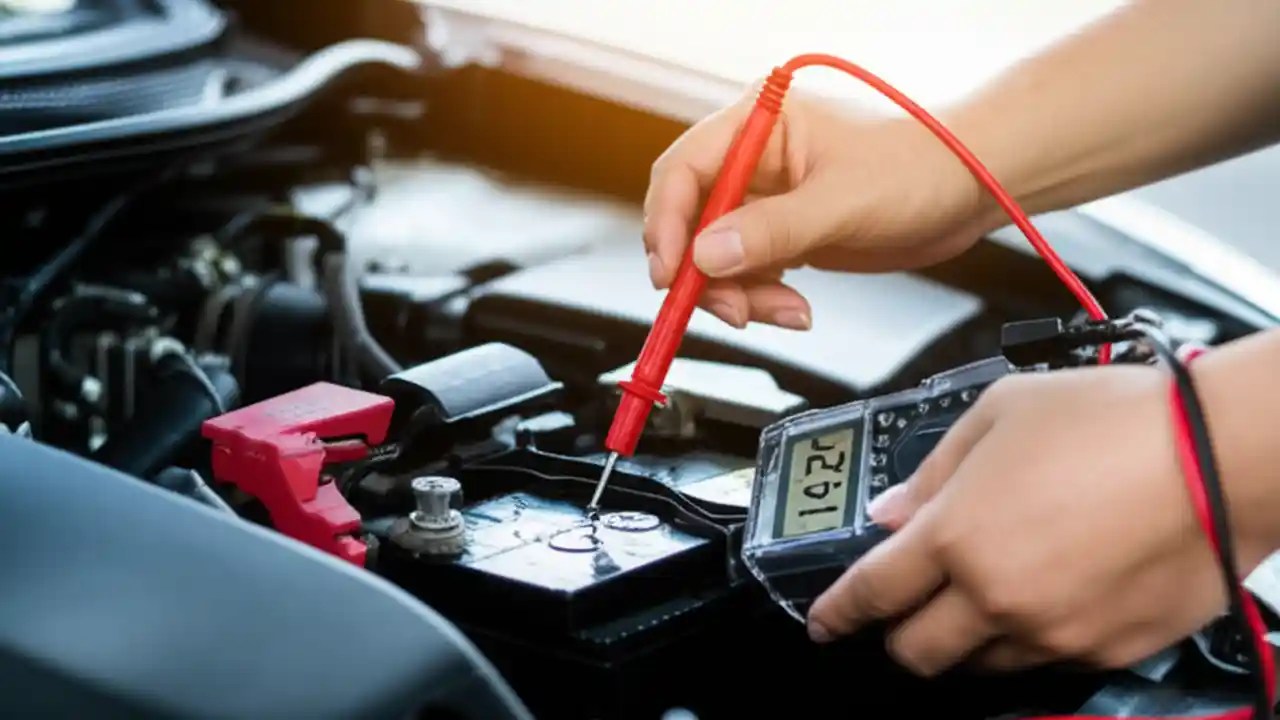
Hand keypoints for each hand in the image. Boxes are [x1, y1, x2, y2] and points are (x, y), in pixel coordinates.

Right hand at [643, 91, 997, 329]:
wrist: (969, 191)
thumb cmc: (922, 166)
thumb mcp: (843, 201)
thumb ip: (772, 231)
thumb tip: (705, 257)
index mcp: (758, 123)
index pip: (682, 171)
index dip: (667, 224)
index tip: (674, 273)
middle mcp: (752, 159)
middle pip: (690, 222)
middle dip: (704, 273)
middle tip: (732, 310)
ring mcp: (766, 199)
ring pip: (716, 258)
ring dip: (739, 295)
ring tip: (784, 313)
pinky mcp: (783, 234)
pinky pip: (747, 274)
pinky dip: (762, 300)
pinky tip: (795, 310)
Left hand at [805, 365, 1273, 675]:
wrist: (1224, 453)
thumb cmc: (1117, 420)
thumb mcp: (1001, 412)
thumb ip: (934, 470)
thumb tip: (893, 512)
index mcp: (956, 535)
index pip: (872, 594)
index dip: (837, 613)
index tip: (824, 622)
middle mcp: (997, 596)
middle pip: (917, 651)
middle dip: (899, 635)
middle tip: (907, 610)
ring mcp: (1054, 633)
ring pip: (980, 666)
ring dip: (966, 639)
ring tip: (988, 593)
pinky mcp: (1105, 651)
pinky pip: (1046, 663)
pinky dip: (1030, 639)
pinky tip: (1050, 594)